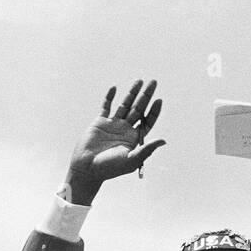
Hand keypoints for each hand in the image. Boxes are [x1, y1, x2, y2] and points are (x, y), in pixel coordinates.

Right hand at [65, 80, 165, 203]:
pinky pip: (105, 107)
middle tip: (153, 82)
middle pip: (138, 109)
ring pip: (124, 105)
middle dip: (146, 96)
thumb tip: (164, 141)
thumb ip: (147, 149)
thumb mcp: (131, 160)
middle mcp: (124, 130)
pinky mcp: (99, 123)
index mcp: (133, 138)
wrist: (87, 169)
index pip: (147, 121)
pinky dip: (109, 98)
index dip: (154, 111)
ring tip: (139, 81)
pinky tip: (114, 88)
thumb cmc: (109, 168)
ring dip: (132, 93)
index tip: (159, 100)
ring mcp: (112, 125)